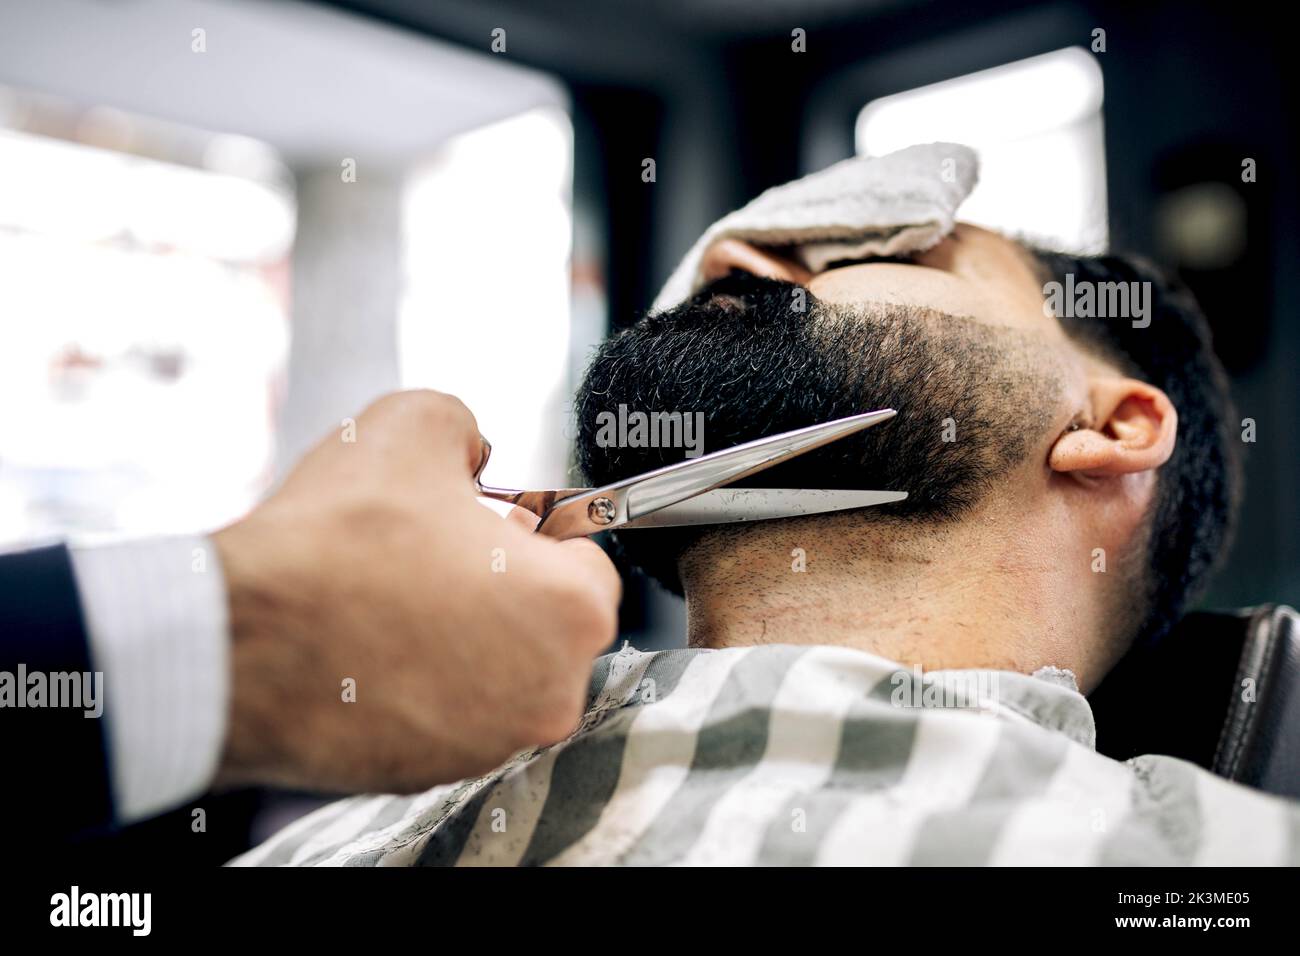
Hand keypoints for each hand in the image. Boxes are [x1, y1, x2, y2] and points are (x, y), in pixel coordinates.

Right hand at [211, 390, 620, 793]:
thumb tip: (468, 449)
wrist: (238, 644)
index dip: (540, 533)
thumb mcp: (415, 424)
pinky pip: (443, 715)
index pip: (590, 563)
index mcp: (571, 611)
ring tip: (392, 600)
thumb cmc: (334, 548)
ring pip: (495, 673)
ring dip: (461, 638)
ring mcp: (489, 744)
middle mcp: (548, 693)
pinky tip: (367, 648)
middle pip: (546, 624)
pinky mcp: (428, 775)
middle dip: (504, 589)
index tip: (500, 526)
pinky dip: (418, 686)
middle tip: (437, 558)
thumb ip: (467, 429)